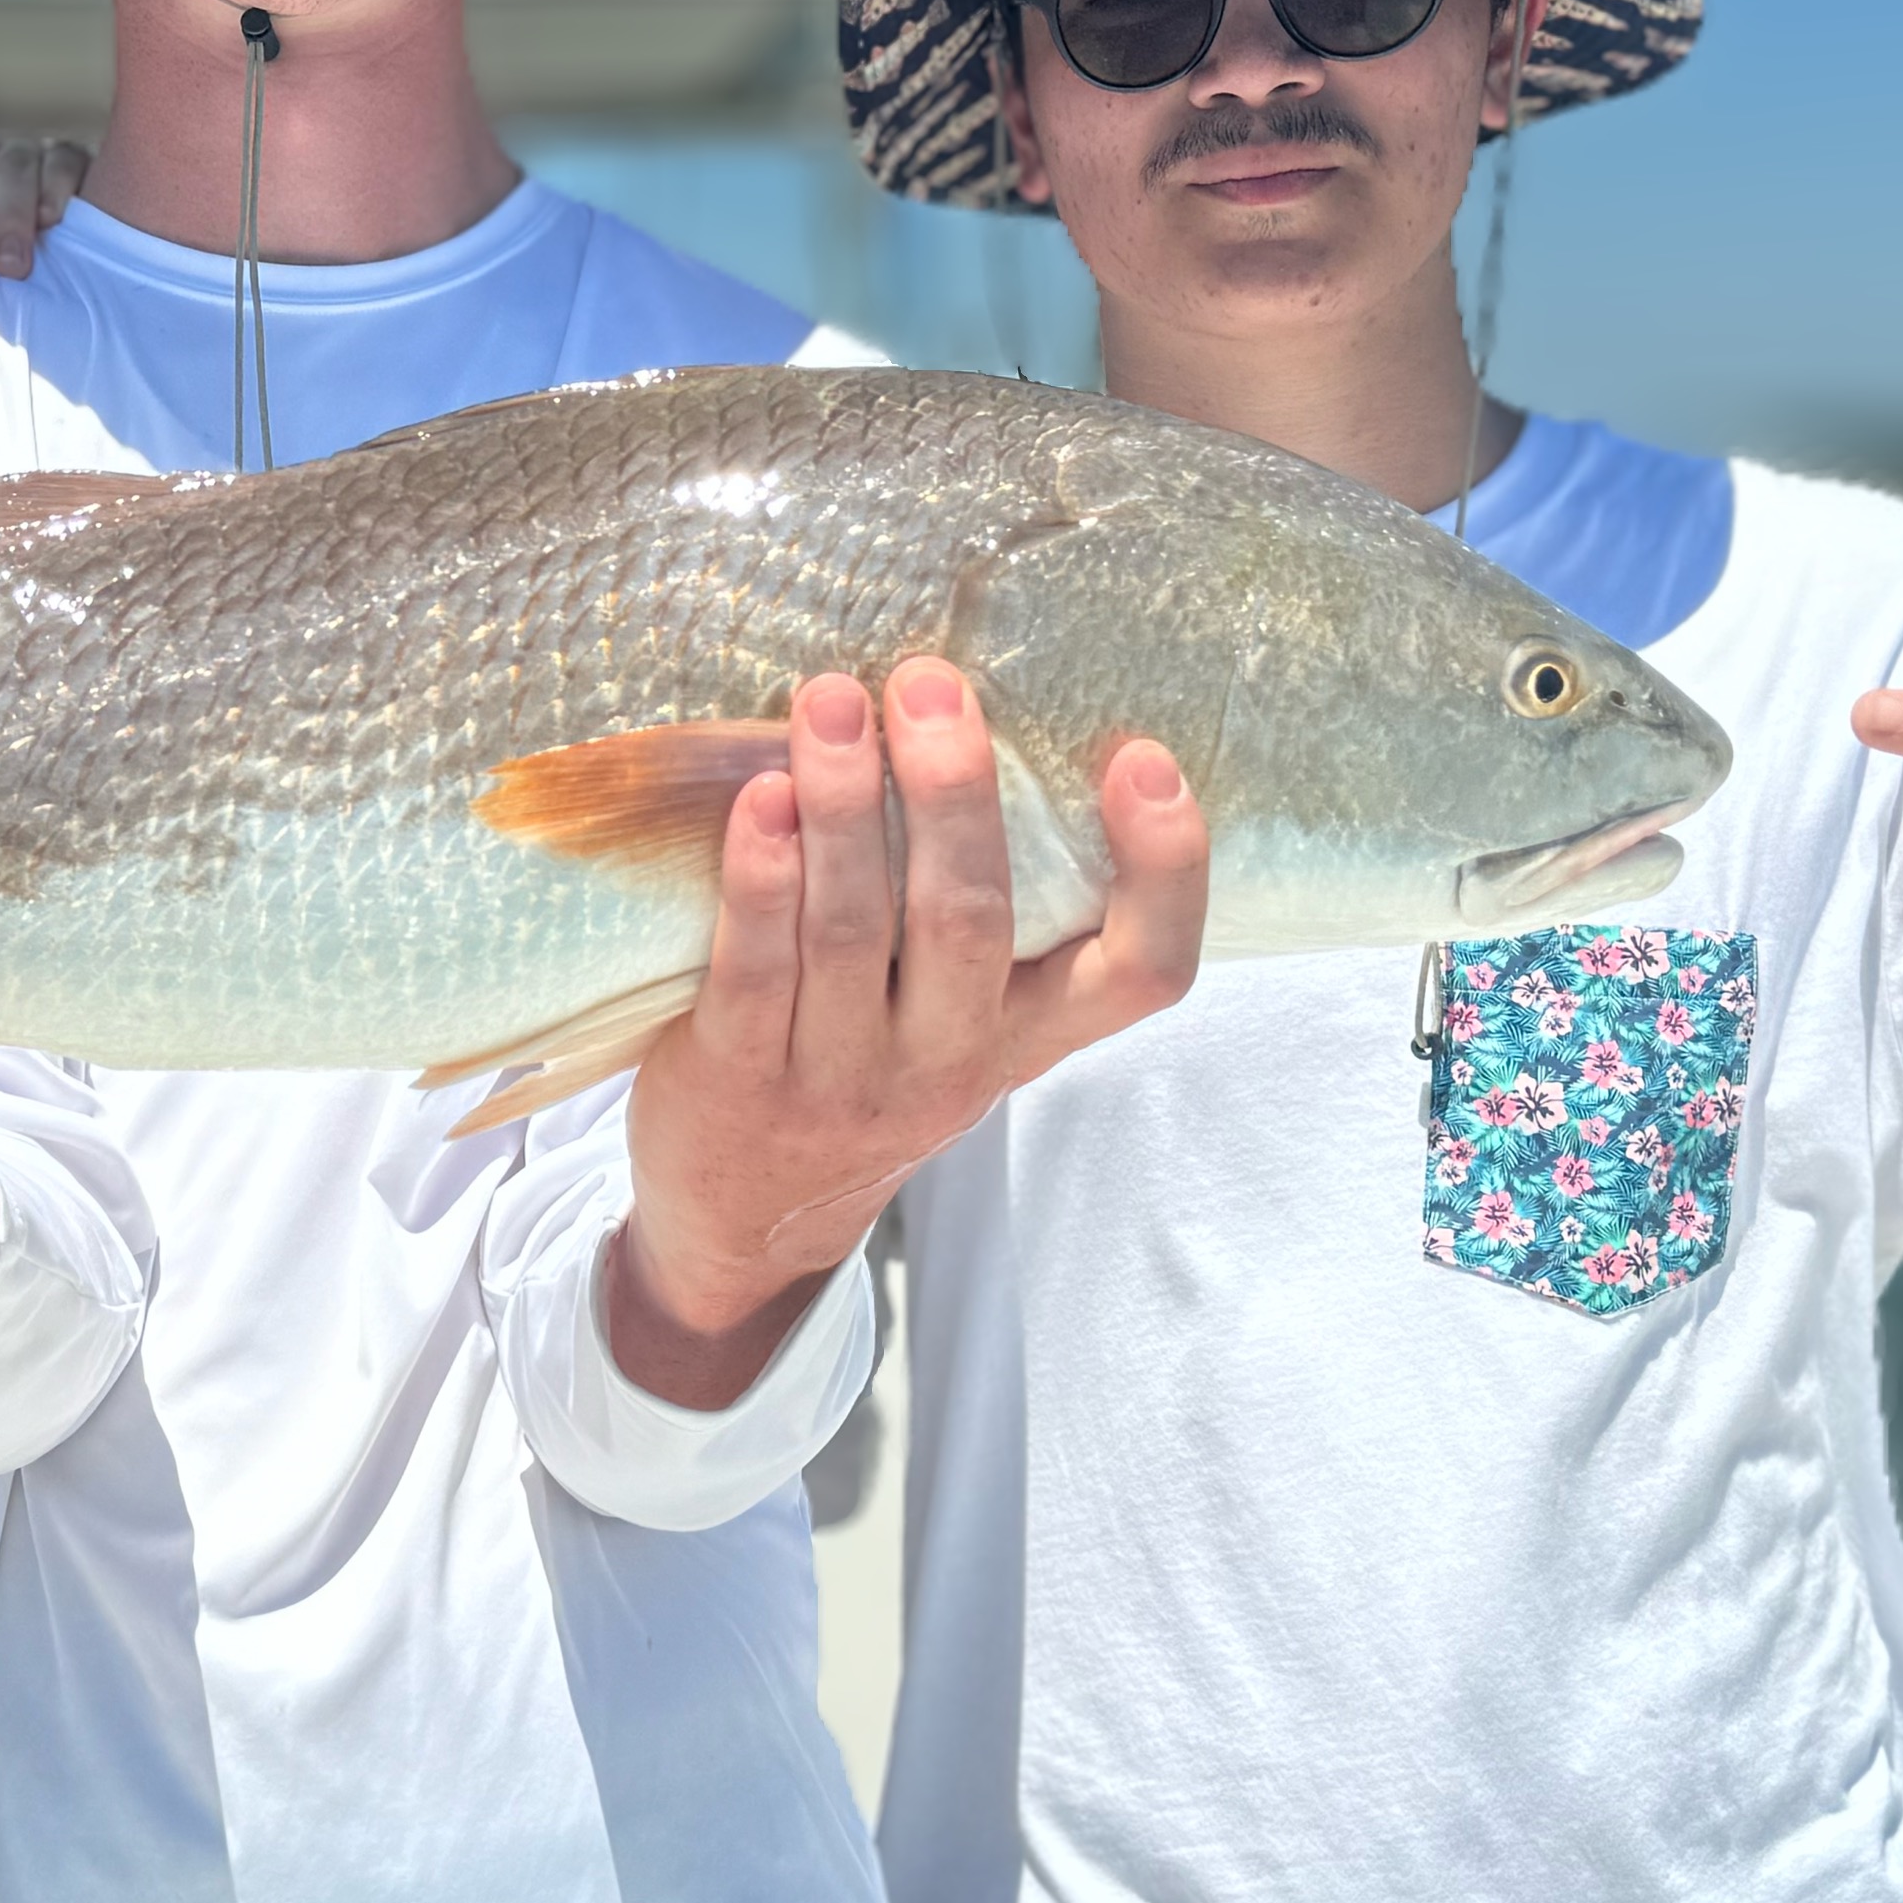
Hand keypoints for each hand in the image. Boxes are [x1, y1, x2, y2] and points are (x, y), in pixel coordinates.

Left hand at [615, 661, 1209, 1404]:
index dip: (1165, 869)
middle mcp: (948, 1062)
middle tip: (929, 683)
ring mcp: (841, 1077)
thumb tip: (976, 719)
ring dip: (843, 805)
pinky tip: (759, 798)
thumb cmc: (859, 1068)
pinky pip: (756, 966)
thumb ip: (983, 912)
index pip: (1143, 972)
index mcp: (1026, 1035)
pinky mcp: (738, 1076)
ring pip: (856, 928)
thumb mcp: (956, 1020)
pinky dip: (760, 875)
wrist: (742, 1219)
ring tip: (829, 701)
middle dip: (953, 792)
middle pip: (973, 919)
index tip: (1143, 755)